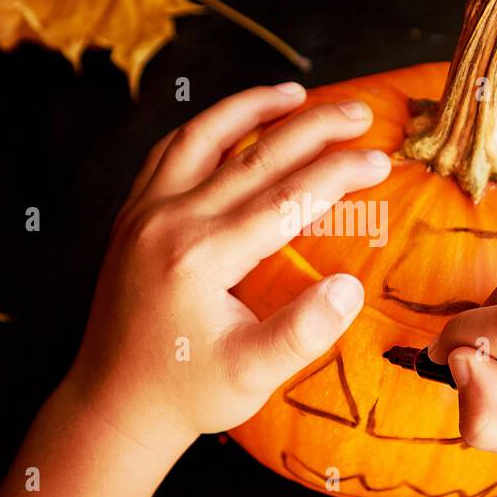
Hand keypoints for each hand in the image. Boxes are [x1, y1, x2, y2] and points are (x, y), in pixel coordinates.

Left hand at [66, 82, 391, 457]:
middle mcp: (169, 222)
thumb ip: (303, 332)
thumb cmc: (188, 394)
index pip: (287, 199)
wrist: (113, 404)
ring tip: (297, 92)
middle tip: (360, 112)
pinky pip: (169, 152)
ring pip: (203, 137)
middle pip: (254, 155)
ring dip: (252, 108)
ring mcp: (144, 213)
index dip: (340, 174)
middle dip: (314, 127)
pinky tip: (232, 121)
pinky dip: (205, 127)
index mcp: (202, 258)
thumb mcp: (251, 376)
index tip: (382, 161)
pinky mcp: (131, 216)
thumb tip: (349, 286)